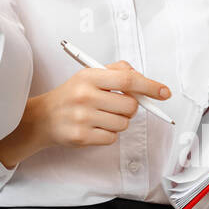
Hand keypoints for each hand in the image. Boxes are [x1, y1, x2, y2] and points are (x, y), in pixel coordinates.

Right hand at [0, 61, 171, 166]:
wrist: (43, 118)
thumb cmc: (70, 95)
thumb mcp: (88, 75)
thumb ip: (115, 71)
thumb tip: (141, 77)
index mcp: (89, 77)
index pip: (127, 79)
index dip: (150, 86)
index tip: (164, 92)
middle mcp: (85, 96)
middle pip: (130, 105)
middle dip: (129, 107)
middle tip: (115, 105)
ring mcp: (83, 118)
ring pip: (123, 124)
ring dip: (118, 122)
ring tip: (101, 116)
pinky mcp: (82, 137)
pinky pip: (112, 138)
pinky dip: (108, 134)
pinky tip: (94, 127)